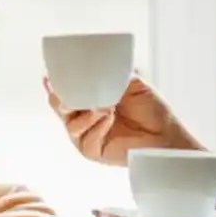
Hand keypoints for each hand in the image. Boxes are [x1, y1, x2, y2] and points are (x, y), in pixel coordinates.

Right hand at [46, 74, 199, 165]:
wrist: (166, 133)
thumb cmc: (151, 109)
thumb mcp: (131, 82)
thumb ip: (110, 75)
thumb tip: (93, 66)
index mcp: (89, 99)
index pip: (65, 91)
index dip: (54, 83)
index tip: (49, 75)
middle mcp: (84, 117)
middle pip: (58, 106)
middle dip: (60, 98)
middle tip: (67, 92)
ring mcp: (86, 134)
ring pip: (69, 123)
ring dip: (86, 112)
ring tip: (105, 106)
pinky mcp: (92, 150)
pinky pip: (84, 137)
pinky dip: (96, 126)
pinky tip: (109, 118)